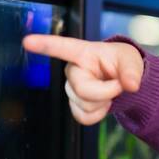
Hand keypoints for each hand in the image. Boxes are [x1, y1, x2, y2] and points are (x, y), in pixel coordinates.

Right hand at [21, 35, 144, 125]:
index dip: (44, 45)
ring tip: (110, 92)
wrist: (122, 81)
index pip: (62, 47)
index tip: (27, 41)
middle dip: (105, 93)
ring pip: (84, 105)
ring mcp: (71, 89)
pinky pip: (83, 118)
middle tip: (119, 85)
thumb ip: (132, 71)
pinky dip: (98, 115)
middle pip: (82, 89)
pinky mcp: (74, 104)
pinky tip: (103, 105)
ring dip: (104, 103)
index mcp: (83, 53)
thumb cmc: (122, 63)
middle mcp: (72, 70)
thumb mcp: (131, 61)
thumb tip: (132, 85)